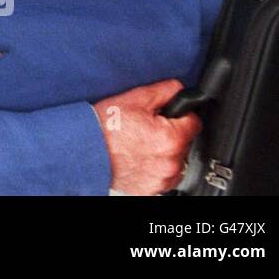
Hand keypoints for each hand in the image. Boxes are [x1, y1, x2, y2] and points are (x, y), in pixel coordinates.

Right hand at [94, 79, 201, 194]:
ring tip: (138, 144)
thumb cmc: (104, 128)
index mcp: (171, 138)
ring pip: (173, 160)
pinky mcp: (152, 190)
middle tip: (145, 128)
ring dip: (162, 152)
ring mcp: (162, 179)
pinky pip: (162, 175)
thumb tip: (178, 88)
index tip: (166, 116)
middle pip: (183, 142)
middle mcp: (171, 163)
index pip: (194, 122)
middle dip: (169, 133)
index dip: (179, 115)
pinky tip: (136, 158)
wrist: (84, 152)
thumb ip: (163, 91)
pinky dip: (153, 167)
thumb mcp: (133, 99)